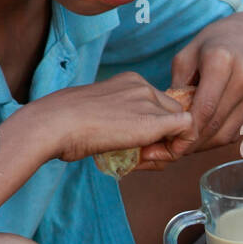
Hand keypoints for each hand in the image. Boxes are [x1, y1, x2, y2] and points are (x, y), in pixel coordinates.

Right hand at [28, 72, 193, 163]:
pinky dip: (179, 147)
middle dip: (164, 139)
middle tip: (142, 159)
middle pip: (172, 114)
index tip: (136, 148)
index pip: (157, 106)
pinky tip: (153, 159)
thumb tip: (133, 144)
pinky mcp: (155, 119)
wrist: (55, 123)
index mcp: (128, 82)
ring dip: (167, 146)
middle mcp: (142, 86)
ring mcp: (149, 100)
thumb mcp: (96, 119)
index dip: (153, 131)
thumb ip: (118, 124)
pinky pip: (186, 129)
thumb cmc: (64, 126)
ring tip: (140, 161)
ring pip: (180, 123)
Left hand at [165, 11, 242, 155]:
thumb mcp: (189, 53)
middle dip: (192, 142)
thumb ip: (178, 85)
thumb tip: (169, 118)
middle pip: (216, 124)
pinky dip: (222, 138)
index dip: (187, 132)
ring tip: (188, 144)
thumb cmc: (218, 41)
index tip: (171, 144)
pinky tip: (208, 135)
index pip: (204, 108)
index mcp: (222, 60)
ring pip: (228, 133)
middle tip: (174, 149)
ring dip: (206, 144)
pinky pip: (241, 131)